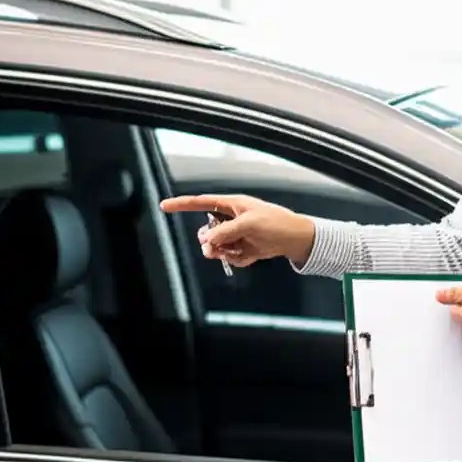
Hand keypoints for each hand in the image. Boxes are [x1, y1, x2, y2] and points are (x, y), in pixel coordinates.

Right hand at [159, 193, 316, 267]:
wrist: (297, 239)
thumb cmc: (276, 224)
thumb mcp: (247, 225)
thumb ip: (224, 232)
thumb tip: (206, 242)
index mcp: (232, 204)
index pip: (201, 202)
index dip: (182, 204)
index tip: (164, 206)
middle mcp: (232, 218)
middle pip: (207, 232)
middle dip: (210, 242)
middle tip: (216, 249)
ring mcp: (238, 234)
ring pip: (217, 247)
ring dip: (223, 252)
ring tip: (237, 252)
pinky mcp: (245, 248)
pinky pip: (231, 256)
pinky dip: (238, 259)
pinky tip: (251, 256)